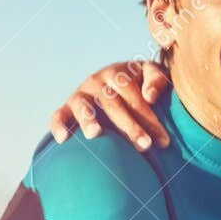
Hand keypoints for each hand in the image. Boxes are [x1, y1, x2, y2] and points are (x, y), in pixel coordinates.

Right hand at [48, 60, 171, 149]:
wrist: (116, 81)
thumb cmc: (140, 82)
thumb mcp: (150, 74)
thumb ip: (156, 80)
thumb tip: (150, 96)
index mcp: (118, 73)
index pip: (134, 97)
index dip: (149, 118)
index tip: (162, 140)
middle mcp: (97, 81)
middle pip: (112, 104)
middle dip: (130, 126)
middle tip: (145, 146)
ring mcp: (80, 94)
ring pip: (83, 106)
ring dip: (88, 119)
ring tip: (95, 133)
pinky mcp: (67, 108)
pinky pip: (59, 116)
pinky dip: (58, 125)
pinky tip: (63, 139)